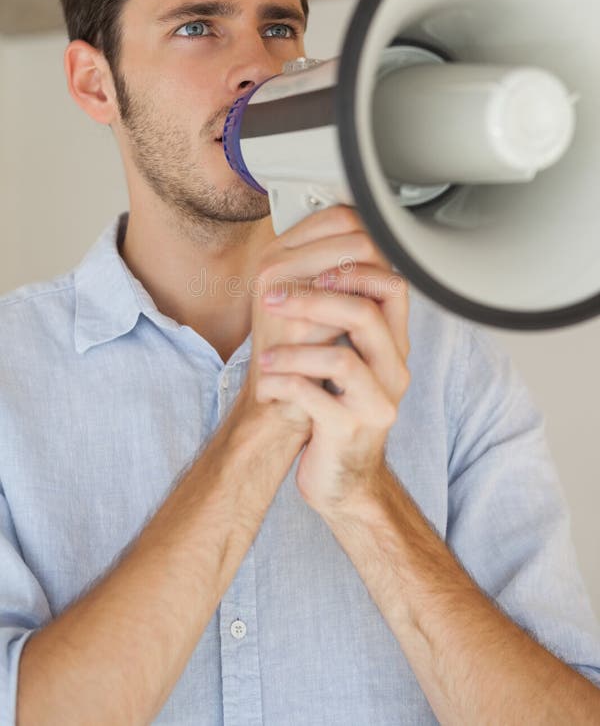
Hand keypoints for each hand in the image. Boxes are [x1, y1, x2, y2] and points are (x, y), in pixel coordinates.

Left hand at [253, 206, 410, 513]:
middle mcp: (393, 371)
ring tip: (266, 354)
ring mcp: (375, 403)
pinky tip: (269, 382)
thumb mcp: (347, 355)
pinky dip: (285, 384)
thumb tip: (316, 253)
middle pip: (366, 313)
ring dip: (293, 349)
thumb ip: (343, 312)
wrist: (341, 476)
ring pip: (342, 359)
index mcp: (393, 345)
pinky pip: (317, 399)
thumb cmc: (337, 406)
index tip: (312, 268)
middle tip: (272, 297)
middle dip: (311, 299)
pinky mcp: (350, 431)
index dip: (354, 267)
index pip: (393, 287)